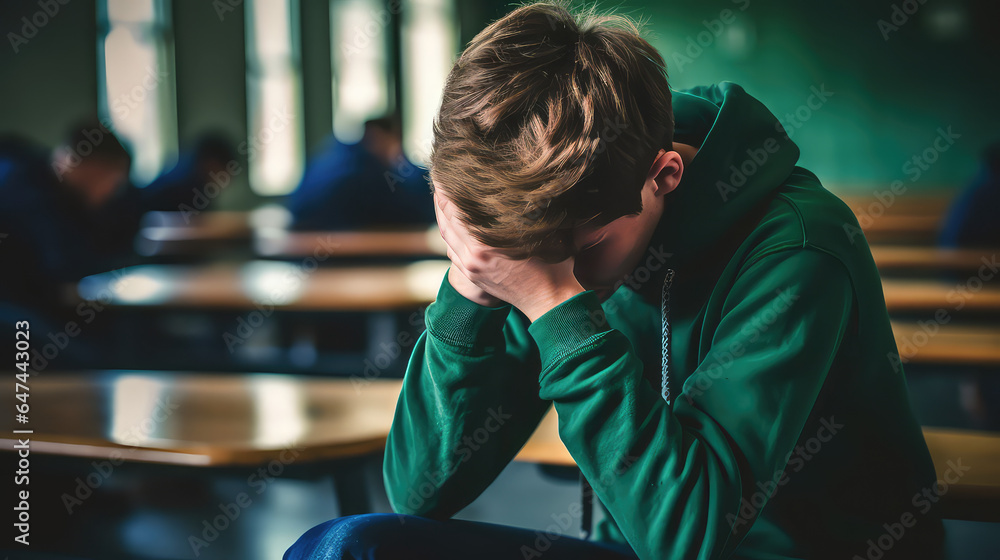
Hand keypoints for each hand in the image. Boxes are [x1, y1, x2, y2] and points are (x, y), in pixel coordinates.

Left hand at [433, 189, 584, 321]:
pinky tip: (450, 222)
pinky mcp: (472, 274)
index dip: (449, 189)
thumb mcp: (544, 232)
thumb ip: (530, 210)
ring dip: (442, 214)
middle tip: (441, 177)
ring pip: (446, 235)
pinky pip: (451, 250)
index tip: (447, 171)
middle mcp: (473, 255)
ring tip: (441, 195)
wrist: (550, 300)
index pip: (456, 209)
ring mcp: (471, 266)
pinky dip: (447, 233)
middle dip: (442, 197)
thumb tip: (526, 185)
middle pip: (446, 220)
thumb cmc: (554, 264)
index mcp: (487, 244)